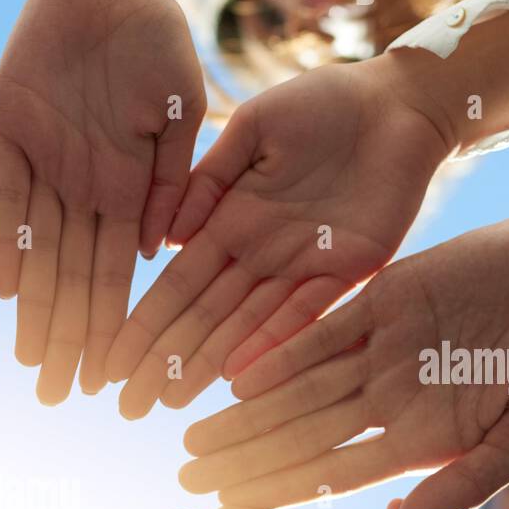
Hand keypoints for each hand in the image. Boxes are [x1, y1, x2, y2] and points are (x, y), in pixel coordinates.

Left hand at [0, 0, 203, 401]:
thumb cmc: (156, 38)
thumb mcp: (181, 108)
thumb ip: (172, 179)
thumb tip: (161, 252)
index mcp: (128, 192)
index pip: (116, 276)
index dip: (113, 329)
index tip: (111, 378)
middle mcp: (84, 192)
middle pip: (71, 281)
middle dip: (67, 340)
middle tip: (58, 398)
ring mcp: (45, 169)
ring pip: (35, 255)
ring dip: (31, 312)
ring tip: (25, 367)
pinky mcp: (8, 139)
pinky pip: (2, 202)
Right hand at [105, 51, 453, 417]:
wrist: (398, 102)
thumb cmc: (322, 103)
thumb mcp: (253, 129)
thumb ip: (209, 179)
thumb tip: (163, 239)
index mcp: (230, 221)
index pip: (177, 285)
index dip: (143, 324)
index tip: (109, 360)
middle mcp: (258, 254)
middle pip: (202, 320)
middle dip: (163, 363)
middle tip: (127, 406)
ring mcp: (300, 267)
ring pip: (244, 328)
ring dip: (207, 366)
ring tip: (169, 405)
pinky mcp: (347, 270)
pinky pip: (305, 314)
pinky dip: (273, 345)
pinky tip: (239, 379)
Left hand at [183, 176, 508, 508]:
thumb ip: (475, 477)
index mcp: (421, 440)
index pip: (337, 475)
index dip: (285, 494)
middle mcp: (389, 401)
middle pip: (301, 437)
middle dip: (245, 462)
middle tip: (186, 484)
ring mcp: (379, 352)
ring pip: (297, 390)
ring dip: (246, 416)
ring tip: (192, 441)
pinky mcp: (377, 300)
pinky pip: (318, 331)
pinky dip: (279, 353)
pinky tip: (234, 379)